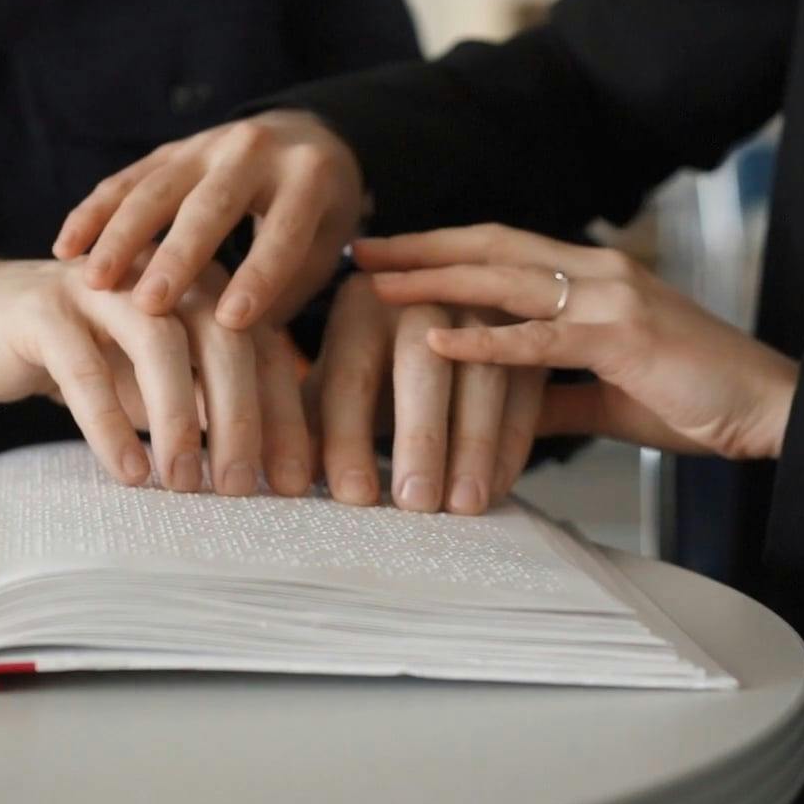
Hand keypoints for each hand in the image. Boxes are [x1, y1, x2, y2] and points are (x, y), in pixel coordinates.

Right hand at [0, 257, 312, 494]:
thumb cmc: (92, 356)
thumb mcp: (161, 381)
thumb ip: (211, 405)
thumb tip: (273, 469)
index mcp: (204, 285)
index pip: (263, 347)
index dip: (284, 415)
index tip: (297, 482)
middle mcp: (162, 273)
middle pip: (222, 337)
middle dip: (241, 418)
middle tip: (242, 489)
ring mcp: (101, 284)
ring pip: (158, 344)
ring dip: (178, 420)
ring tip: (185, 485)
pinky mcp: (44, 309)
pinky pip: (84, 369)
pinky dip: (110, 425)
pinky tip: (129, 472)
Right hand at [51, 110, 365, 329]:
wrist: (302, 139)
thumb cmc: (311, 223)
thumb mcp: (318, 255)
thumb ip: (286, 295)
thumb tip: (249, 362)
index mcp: (308, 179)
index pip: (283, 231)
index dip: (259, 275)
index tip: (232, 321)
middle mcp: (256, 149)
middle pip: (212, 205)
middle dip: (178, 255)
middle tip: (151, 304)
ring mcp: (206, 143)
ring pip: (157, 189)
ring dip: (122, 236)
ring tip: (96, 282)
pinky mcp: (167, 149)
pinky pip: (124, 179)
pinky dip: (93, 212)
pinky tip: (66, 248)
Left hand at [311, 275, 546, 513]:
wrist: (424, 314)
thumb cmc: (365, 368)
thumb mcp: (328, 383)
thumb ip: (302, 425)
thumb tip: (280, 482)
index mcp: (359, 307)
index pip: (350, 376)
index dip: (349, 437)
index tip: (354, 496)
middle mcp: (421, 297)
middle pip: (423, 363)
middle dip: (420, 437)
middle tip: (416, 505)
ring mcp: (478, 309)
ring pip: (482, 374)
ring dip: (473, 444)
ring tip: (463, 507)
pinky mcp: (519, 336)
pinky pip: (522, 390)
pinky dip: (509, 443)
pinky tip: (493, 491)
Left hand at [355, 225, 798, 460]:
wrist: (772, 411)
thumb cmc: (699, 401)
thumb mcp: (607, 397)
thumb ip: (553, 396)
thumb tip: (502, 409)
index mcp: (596, 276)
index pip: (503, 249)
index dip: (442, 248)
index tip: (388, 255)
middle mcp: (600, 270)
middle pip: (491, 246)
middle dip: (422, 247)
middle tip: (360, 250)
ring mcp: (612, 297)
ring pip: (506, 278)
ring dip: (435, 281)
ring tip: (377, 286)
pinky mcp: (622, 336)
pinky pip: (539, 337)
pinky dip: (483, 339)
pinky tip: (435, 340)